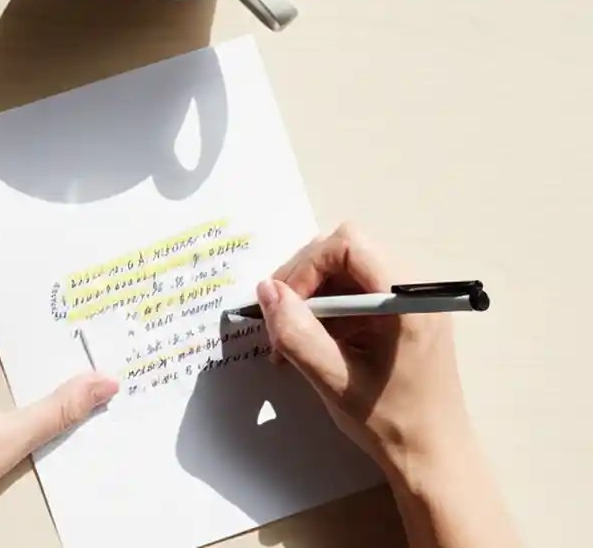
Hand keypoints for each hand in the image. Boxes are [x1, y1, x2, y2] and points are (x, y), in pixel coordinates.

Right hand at [255, 223, 468, 476]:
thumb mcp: (334, 379)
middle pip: (346, 249)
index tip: (284, 305)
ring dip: (313, 294)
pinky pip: (356, 289)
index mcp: (408, 299)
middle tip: (280, 320)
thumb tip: (266, 290)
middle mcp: (415, 288)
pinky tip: (314, 341)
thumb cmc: (391, 423)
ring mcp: (410, 299)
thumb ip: (297, 333)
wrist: (434, 456)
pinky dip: (328, 308)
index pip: (348, 244)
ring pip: (347, 268)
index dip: (306, 266)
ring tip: (293, 336)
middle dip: (305, 277)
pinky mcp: (403, 312)